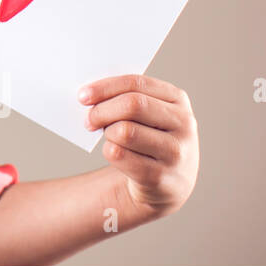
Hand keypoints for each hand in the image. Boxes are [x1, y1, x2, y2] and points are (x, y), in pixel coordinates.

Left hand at [79, 74, 197, 219]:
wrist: (168, 181)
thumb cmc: (149, 137)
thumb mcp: (147, 114)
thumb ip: (125, 98)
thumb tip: (88, 95)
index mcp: (177, 99)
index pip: (137, 83)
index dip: (105, 87)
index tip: (82, 95)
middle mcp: (183, 124)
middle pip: (131, 105)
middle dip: (102, 111)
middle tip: (88, 120)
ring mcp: (175, 152)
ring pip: (125, 131)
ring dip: (108, 133)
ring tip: (110, 137)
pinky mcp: (161, 176)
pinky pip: (120, 156)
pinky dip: (109, 152)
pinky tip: (115, 153)